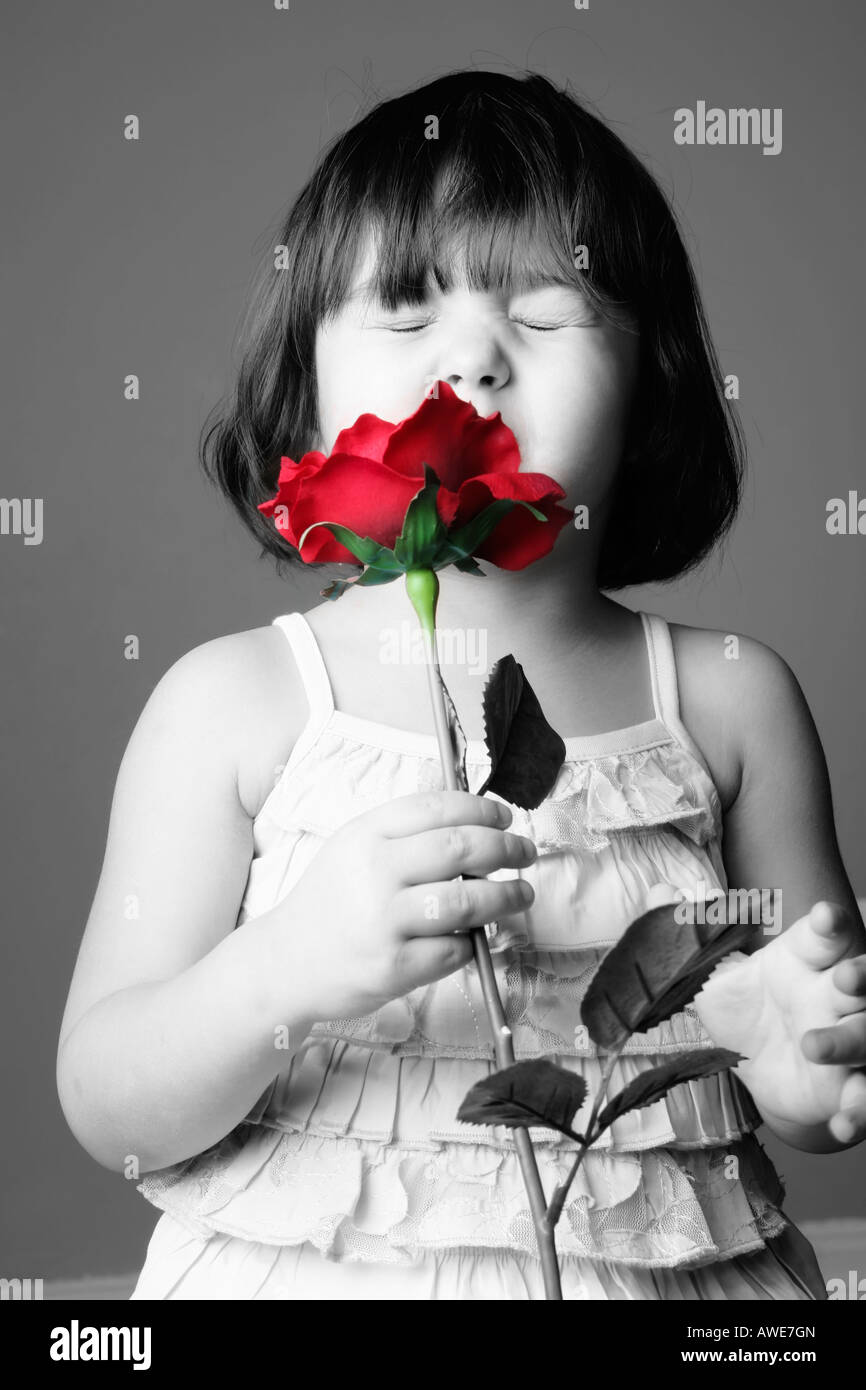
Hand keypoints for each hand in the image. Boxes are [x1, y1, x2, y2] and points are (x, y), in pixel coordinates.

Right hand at [268, 789, 536, 1020]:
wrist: (286, 963)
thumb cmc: (331, 902)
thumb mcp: (353, 849)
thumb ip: (404, 834)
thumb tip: (476, 824)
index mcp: (365, 835)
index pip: (437, 808)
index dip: (481, 809)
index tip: (505, 817)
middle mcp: (374, 872)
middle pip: (460, 849)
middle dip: (505, 848)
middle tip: (525, 853)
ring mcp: (384, 922)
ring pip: (466, 901)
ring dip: (505, 896)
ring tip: (521, 893)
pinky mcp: (394, 967)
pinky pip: (454, 949)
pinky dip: (472, 942)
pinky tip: (472, 936)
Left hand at [693, 901, 865, 1144]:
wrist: (757, 1070)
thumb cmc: (743, 1008)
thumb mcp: (710, 975)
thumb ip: (689, 933)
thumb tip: (658, 891)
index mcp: (802, 960)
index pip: (823, 935)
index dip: (828, 924)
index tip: (823, 916)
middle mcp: (830, 997)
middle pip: (859, 980)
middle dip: (858, 975)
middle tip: (844, 976)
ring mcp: (843, 1043)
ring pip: (864, 1036)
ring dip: (849, 1040)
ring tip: (814, 1047)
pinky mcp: (843, 1089)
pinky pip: (862, 1099)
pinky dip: (858, 1111)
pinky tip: (843, 1120)